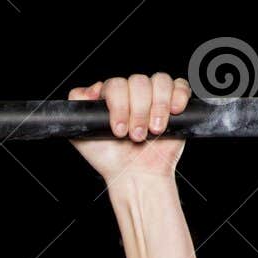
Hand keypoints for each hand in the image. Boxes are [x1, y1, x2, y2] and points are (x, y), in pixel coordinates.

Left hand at [67, 73, 190, 184]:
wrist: (137, 176)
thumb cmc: (111, 159)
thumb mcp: (83, 136)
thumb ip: (77, 110)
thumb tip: (86, 90)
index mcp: (113, 97)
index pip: (116, 85)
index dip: (119, 105)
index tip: (119, 130)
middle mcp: (133, 94)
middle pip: (138, 82)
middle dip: (138, 111)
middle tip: (136, 136)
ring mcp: (154, 97)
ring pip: (159, 81)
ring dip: (158, 106)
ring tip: (154, 131)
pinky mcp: (175, 103)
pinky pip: (180, 86)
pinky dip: (178, 96)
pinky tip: (174, 112)